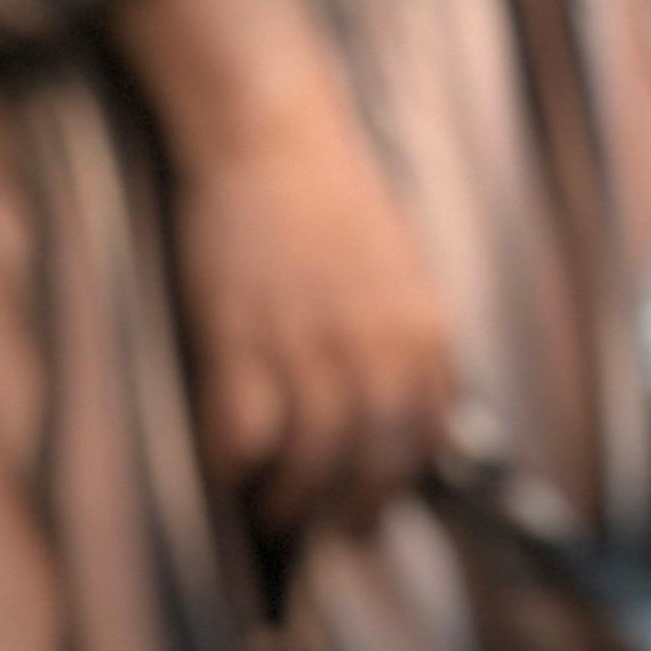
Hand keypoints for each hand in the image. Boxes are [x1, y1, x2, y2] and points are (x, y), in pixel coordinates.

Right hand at [113, 0, 453, 530]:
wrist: (270, 129)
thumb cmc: (329, 197)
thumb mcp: (402, 270)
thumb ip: (409, 341)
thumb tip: (407, 411)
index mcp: (424, 333)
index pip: (425, 440)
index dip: (394, 482)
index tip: (368, 501)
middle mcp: (377, 350)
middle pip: (373, 467)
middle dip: (345, 508)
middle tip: (318, 522)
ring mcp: (309, 348)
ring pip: (311, 464)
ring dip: (288, 502)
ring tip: (270, 511)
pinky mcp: (242, 340)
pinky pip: (244, 436)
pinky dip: (234, 467)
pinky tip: (225, 470)